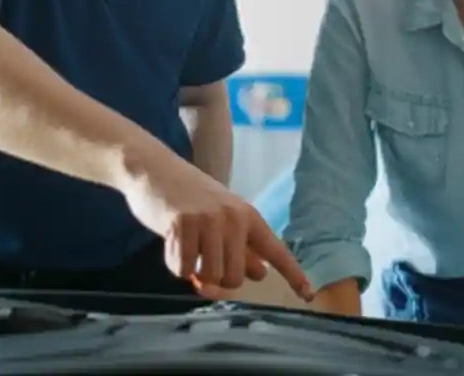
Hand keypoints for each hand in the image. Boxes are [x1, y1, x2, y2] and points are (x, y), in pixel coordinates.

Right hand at [121, 147, 313, 300]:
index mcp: (249, 216)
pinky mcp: (181, 224)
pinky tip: (170, 242)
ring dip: (194, 273)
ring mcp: (207, 220)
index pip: (275, 251)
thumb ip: (242, 244)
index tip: (309, 295)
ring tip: (186, 248)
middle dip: (217, 279)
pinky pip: (182, 270)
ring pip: (209, 277)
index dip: (293, 274)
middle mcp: (233, 218)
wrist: (154, 168)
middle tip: (202, 260)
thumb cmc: (190, 197)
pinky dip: (174, 265)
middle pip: (235, 278)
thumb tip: (259, 273)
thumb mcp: (223, 217)